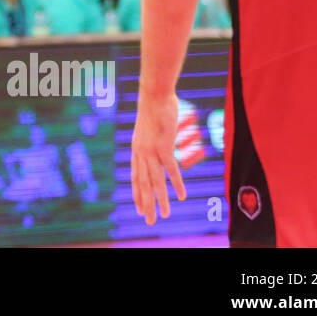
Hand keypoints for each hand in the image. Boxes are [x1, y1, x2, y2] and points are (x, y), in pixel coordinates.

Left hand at [131, 90, 186, 223]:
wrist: (154, 94)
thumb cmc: (155, 107)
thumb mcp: (150, 126)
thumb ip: (153, 138)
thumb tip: (160, 141)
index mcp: (136, 149)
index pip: (135, 176)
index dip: (136, 193)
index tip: (138, 207)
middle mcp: (141, 152)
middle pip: (143, 183)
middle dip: (146, 203)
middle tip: (148, 221)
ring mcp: (150, 150)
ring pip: (155, 181)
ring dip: (160, 200)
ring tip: (163, 216)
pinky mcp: (163, 146)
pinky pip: (171, 170)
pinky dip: (176, 184)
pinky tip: (181, 197)